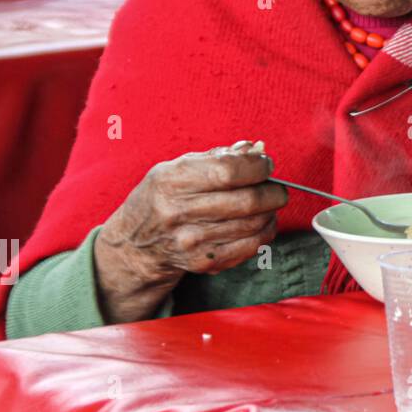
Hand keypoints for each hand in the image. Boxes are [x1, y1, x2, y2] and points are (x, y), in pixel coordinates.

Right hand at [94, 140, 286, 322]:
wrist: (136, 244)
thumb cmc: (163, 197)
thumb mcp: (178, 167)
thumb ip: (220, 156)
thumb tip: (257, 149)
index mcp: (172, 181)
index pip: (229, 171)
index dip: (257, 166)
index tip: (265, 164)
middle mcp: (179, 212)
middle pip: (247, 201)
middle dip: (273, 191)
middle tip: (276, 187)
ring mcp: (192, 241)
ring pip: (254, 224)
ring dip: (271, 211)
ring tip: (269, 204)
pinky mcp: (204, 262)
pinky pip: (251, 246)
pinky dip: (265, 232)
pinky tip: (261, 223)